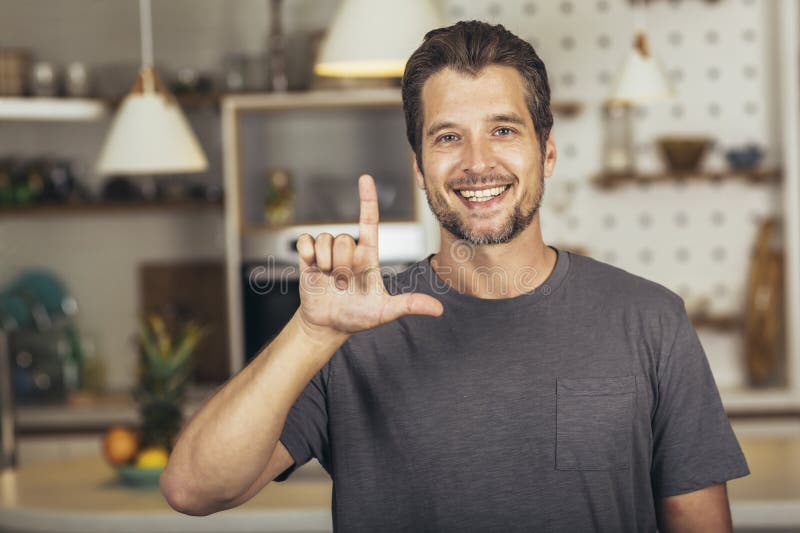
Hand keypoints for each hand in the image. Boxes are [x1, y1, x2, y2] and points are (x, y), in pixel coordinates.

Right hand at [295, 174, 442, 336]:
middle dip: (341, 263)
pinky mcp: (309, 257)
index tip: (365, 178)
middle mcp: (348, 250)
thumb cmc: (358, 316)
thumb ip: (409, 305)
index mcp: (368, 255)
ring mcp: (328, 253)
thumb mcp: (385, 311)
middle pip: (344, 237)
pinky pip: (305, 241)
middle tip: (343, 283)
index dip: (368, 199)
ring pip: (325, 239)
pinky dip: (307, 252)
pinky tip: (312, 266)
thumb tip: (439, 309)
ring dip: (325, 263)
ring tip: (329, 280)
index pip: (369, 221)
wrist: (328, 325)